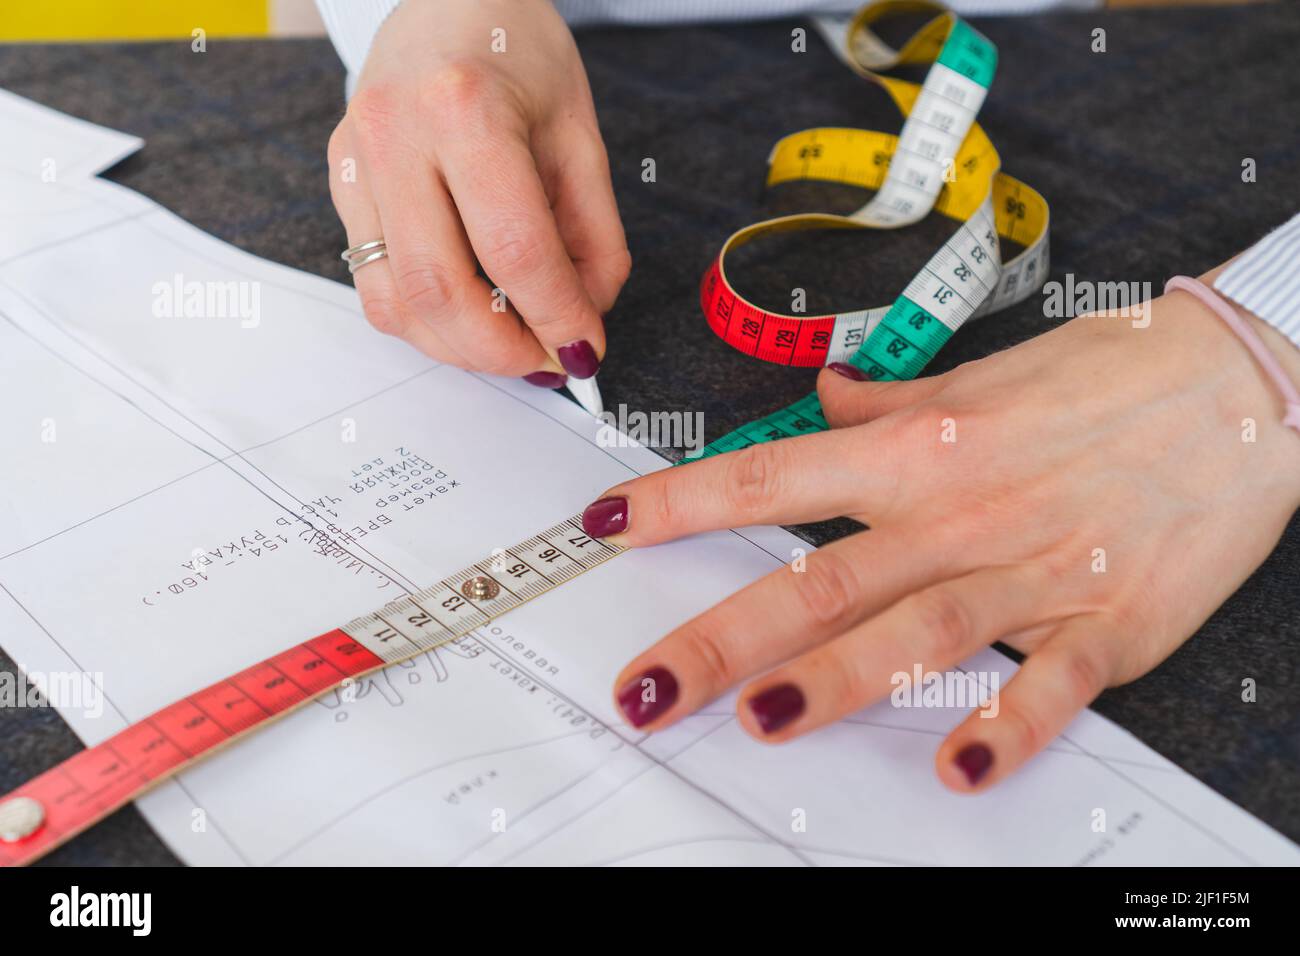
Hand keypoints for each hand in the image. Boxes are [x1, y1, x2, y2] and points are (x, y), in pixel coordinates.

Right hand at [327, 0, 628, 385]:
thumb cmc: (519, 54)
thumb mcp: (580, 135)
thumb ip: (592, 236)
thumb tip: (585, 321)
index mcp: (465, 108)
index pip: (515, 249)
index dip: (558, 317)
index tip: (587, 350)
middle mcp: (395, 136)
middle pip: (440, 290)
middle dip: (503, 350)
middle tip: (549, 362)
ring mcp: (355, 161)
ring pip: (396, 302)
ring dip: (461, 348)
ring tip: (512, 342)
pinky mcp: (340, 182)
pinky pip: (374, 285)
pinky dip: (426, 321)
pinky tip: (468, 314)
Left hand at [582, 283, 1299, 790]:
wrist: (1243, 384)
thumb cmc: (1107, 379)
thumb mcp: (980, 378)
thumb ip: (886, 402)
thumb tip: (816, 395)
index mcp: (919, 450)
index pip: (770, 475)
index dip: (677, 502)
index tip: (604, 526)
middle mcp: (959, 510)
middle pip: (817, 576)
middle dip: (719, 635)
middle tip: (644, 688)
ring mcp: (1032, 567)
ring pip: (914, 629)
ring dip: (833, 680)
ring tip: (759, 721)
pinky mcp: (1107, 618)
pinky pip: (1047, 682)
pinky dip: (1004, 727)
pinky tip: (955, 769)